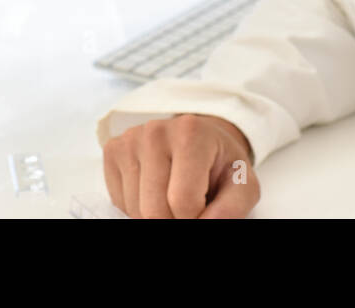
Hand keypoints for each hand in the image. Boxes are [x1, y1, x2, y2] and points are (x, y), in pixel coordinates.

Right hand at [102, 113, 258, 217]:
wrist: (201, 139)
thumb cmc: (220, 164)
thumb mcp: (242, 185)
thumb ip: (232, 208)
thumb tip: (207, 222)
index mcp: (191, 133)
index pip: (183, 201)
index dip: (196, 219)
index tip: (205, 211)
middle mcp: (155, 131)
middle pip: (154, 210)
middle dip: (173, 222)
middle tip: (189, 210)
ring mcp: (130, 139)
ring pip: (134, 210)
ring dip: (156, 216)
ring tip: (174, 198)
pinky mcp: (113, 150)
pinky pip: (119, 202)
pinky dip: (137, 208)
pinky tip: (155, 191)